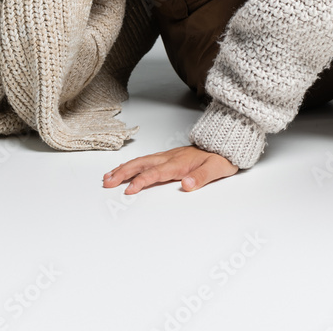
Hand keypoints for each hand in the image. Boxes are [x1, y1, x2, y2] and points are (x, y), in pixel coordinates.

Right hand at [102, 144, 237, 193]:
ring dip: (124, 168)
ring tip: (108, 176)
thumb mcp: (217, 169)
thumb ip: (201, 177)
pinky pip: (146, 159)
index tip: (128, 190)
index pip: (155, 173)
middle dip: (123, 173)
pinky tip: (126, 167)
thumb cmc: (221, 157)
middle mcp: (170, 157)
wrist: (226, 143)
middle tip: (107, 182)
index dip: (140, 181)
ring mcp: (168, 155)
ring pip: (141, 161)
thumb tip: (186, 186)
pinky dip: (133, 164)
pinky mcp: (169, 156)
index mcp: (179, 163)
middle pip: (142, 164)